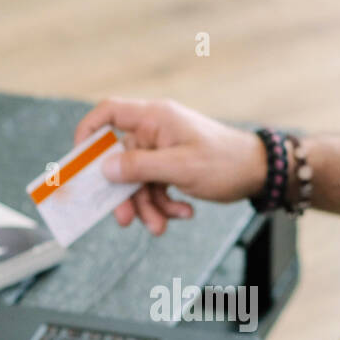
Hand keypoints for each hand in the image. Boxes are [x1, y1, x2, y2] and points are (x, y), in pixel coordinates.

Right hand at [73, 98, 267, 234]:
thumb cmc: (224, 162)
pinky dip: (165, 204)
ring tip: (162, 226)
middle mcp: (155, 131)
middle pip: (121, 160)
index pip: (109, 113)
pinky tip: (183, 213)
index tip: (80, 161)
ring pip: (139, 180)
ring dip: (148, 206)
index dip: (89, 132)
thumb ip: (139, 167)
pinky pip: (156, 187)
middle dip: (124, 193)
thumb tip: (105, 169)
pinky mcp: (173, 166)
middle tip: (125, 220)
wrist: (258, 173)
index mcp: (154, 118)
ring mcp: (164, 149)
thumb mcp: (180, 168)